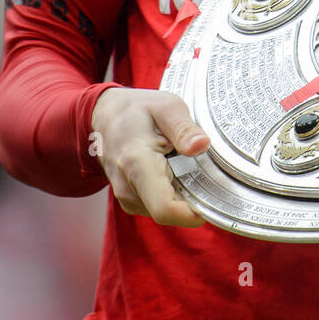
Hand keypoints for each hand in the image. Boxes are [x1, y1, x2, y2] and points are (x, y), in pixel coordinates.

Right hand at [90, 88, 209, 226]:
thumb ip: (184, 128)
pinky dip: (173, 193)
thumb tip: (202, 145)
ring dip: (183, 194)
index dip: (194, 213)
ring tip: (181, 163)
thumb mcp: (165, 106)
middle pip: (171, 213)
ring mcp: (128, 198)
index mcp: (137, 163)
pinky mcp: (132, 201)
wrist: (103, 117)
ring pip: (168, 211)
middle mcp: (129, 188)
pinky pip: (161, 206)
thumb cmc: (136, 110)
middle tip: (202, 168)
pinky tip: (172, 169)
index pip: (165, 208)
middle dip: (193, 198)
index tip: (215, 198)